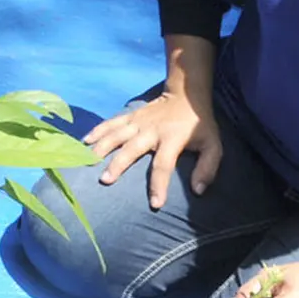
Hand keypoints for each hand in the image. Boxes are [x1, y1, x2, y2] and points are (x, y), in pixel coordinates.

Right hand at [85, 86, 222, 210]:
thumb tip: (198, 190)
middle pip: (131, 149)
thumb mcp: (213, 146)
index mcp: (172, 140)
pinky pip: (111, 123)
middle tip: (105, 180)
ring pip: (116, 135)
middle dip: (118, 165)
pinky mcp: (131, 116)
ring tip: (87, 161)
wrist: (186, 94)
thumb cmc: (199, 125)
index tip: (155, 203)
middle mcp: (151, 130)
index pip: (164, 165)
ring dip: (101, 148)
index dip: (159, 185)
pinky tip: (85, 141)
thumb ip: (208, 168)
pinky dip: (98, 131)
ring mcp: (138, 122)